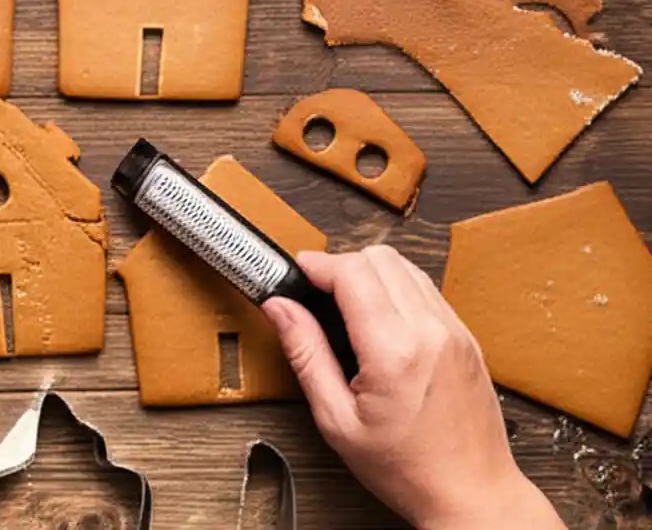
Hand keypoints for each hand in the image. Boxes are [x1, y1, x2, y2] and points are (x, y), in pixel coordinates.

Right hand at [261, 247, 564, 529]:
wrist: (471, 493)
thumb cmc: (408, 468)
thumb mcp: (337, 420)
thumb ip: (305, 354)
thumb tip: (280, 309)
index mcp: (395, 351)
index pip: (352, 272)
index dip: (317, 264)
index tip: (297, 273)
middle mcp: (431, 331)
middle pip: (379, 257)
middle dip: (341, 265)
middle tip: (317, 293)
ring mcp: (454, 331)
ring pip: (405, 265)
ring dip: (370, 273)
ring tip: (347, 308)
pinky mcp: (466, 337)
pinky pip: (426, 288)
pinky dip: (396, 289)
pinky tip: (380, 322)